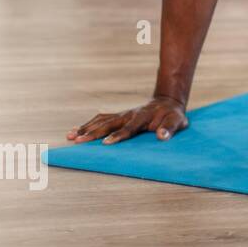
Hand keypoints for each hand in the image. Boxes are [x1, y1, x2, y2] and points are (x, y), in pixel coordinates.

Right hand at [66, 96, 188, 144]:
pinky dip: (87, 125)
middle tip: (78, 141)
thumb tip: (161, 136)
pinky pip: (100, 119)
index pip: (128, 128)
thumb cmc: (173, 116)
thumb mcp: (178, 122)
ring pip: (101, 121)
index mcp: (143, 117)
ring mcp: (122, 114)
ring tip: (69, 136)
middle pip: (109, 124)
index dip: (118, 135)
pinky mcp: (118, 116)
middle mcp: (129, 114)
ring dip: (85, 128)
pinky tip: (74, 131)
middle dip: (93, 133)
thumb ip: (170, 128)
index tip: (106, 143)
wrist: (167, 103)